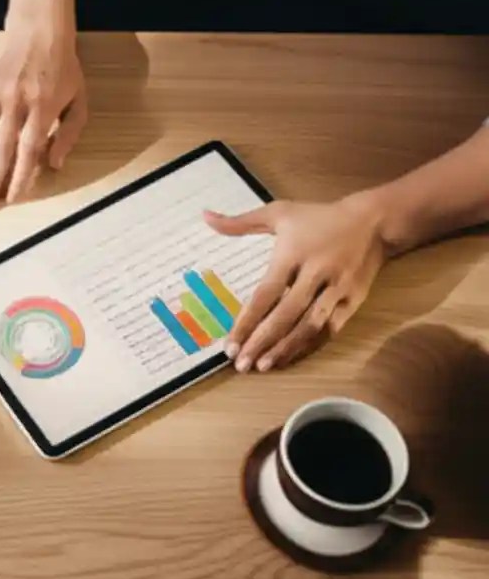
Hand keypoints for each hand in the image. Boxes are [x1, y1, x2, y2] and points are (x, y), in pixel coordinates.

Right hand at [0, 8, 86, 208]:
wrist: (39, 31)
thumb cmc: (62, 69)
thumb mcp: (79, 99)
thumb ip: (69, 133)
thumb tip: (54, 164)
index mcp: (44, 106)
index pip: (29, 147)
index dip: (20, 174)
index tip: (12, 197)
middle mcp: (18, 102)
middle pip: (1, 146)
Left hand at [205, 195, 387, 372]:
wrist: (374, 221)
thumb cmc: (319, 217)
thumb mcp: (279, 212)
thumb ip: (240, 222)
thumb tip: (205, 217)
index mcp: (293, 254)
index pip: (265, 294)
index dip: (247, 321)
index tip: (230, 344)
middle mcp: (315, 273)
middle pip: (285, 314)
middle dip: (262, 341)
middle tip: (241, 365)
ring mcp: (337, 288)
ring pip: (310, 325)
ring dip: (286, 348)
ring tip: (263, 366)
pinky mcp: (353, 300)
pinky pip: (330, 328)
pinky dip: (310, 344)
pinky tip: (291, 356)